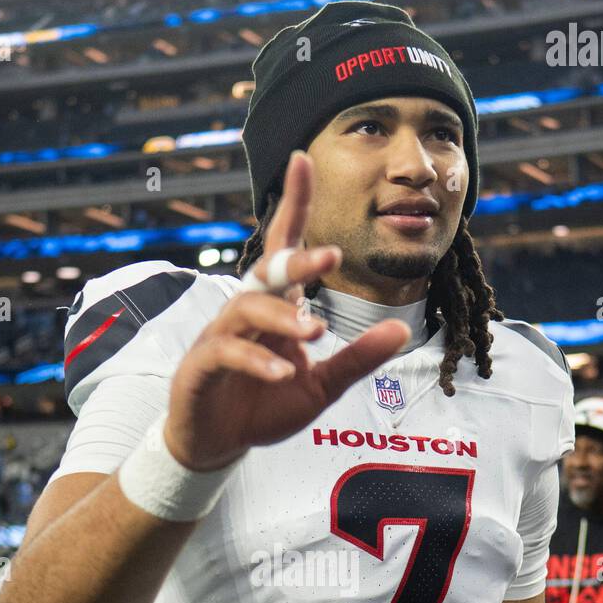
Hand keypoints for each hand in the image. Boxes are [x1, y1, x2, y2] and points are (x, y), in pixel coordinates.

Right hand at [163, 149, 410, 470]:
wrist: (215, 443)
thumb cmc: (263, 407)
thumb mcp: (321, 386)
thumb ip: (357, 358)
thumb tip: (401, 330)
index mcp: (275, 308)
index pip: (285, 247)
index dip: (294, 204)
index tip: (303, 159)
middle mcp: (246, 312)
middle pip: (269, 272)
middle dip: (298, 260)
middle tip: (331, 256)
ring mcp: (219, 338)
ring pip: (247, 309)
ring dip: (282, 319)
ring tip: (314, 333)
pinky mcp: (201, 367)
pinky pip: (226, 353)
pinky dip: (256, 361)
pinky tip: (282, 373)